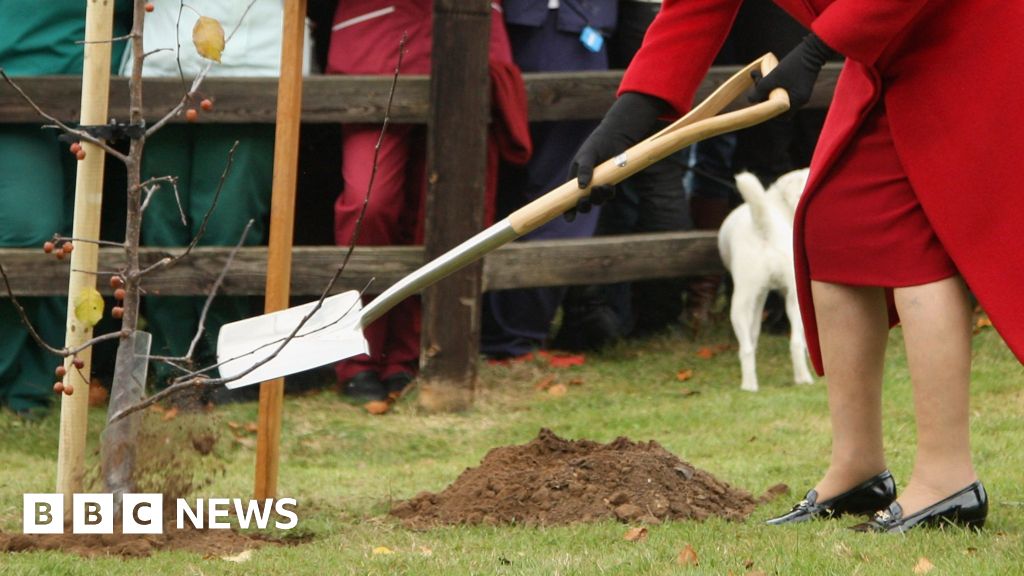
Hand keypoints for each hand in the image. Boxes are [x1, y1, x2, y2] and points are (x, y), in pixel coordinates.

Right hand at [565, 92, 670, 220]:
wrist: (615, 137)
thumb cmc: (596, 144)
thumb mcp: (587, 155)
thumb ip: (584, 169)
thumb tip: (582, 187)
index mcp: (575, 178)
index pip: (568, 198)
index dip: (568, 210)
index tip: (569, 219)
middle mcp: (586, 184)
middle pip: (583, 203)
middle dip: (583, 206)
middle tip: (585, 201)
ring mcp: (599, 184)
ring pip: (597, 200)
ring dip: (598, 198)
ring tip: (601, 188)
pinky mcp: (611, 183)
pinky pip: (609, 194)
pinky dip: (608, 193)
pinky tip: (609, 185)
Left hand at [751, 33, 834, 110]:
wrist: (813, 49)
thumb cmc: (793, 64)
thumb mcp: (773, 77)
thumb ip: (760, 89)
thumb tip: (750, 100)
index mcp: (797, 102)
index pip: (782, 116)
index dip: (769, 112)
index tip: (760, 100)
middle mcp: (801, 100)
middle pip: (780, 106)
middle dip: (766, 96)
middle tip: (757, 82)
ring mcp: (802, 92)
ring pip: (782, 96)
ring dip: (769, 88)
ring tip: (762, 75)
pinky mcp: (802, 83)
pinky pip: (787, 89)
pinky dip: (777, 84)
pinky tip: (771, 73)